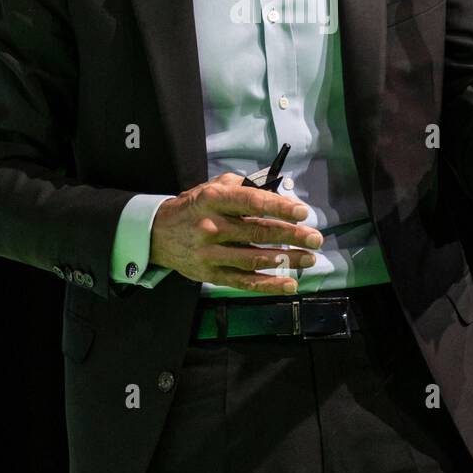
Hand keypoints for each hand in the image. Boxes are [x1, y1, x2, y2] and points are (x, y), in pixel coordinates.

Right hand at [149, 171, 323, 293]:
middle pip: (257, 232)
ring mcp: (210, 254)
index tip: (302, 212)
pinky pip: (244, 281)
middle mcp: (211, 227)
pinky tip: (289, 283)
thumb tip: (276, 194)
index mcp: (213, 200)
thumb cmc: (193, 208)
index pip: (250, 203)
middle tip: (315, 238)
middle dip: (291, 236)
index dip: (278, 207)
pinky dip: (269, 284)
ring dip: (286, 260)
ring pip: (254, 259)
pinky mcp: (211, 275)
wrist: (157, 234)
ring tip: (309, 259)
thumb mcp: (211, 187)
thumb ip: (241, 187)